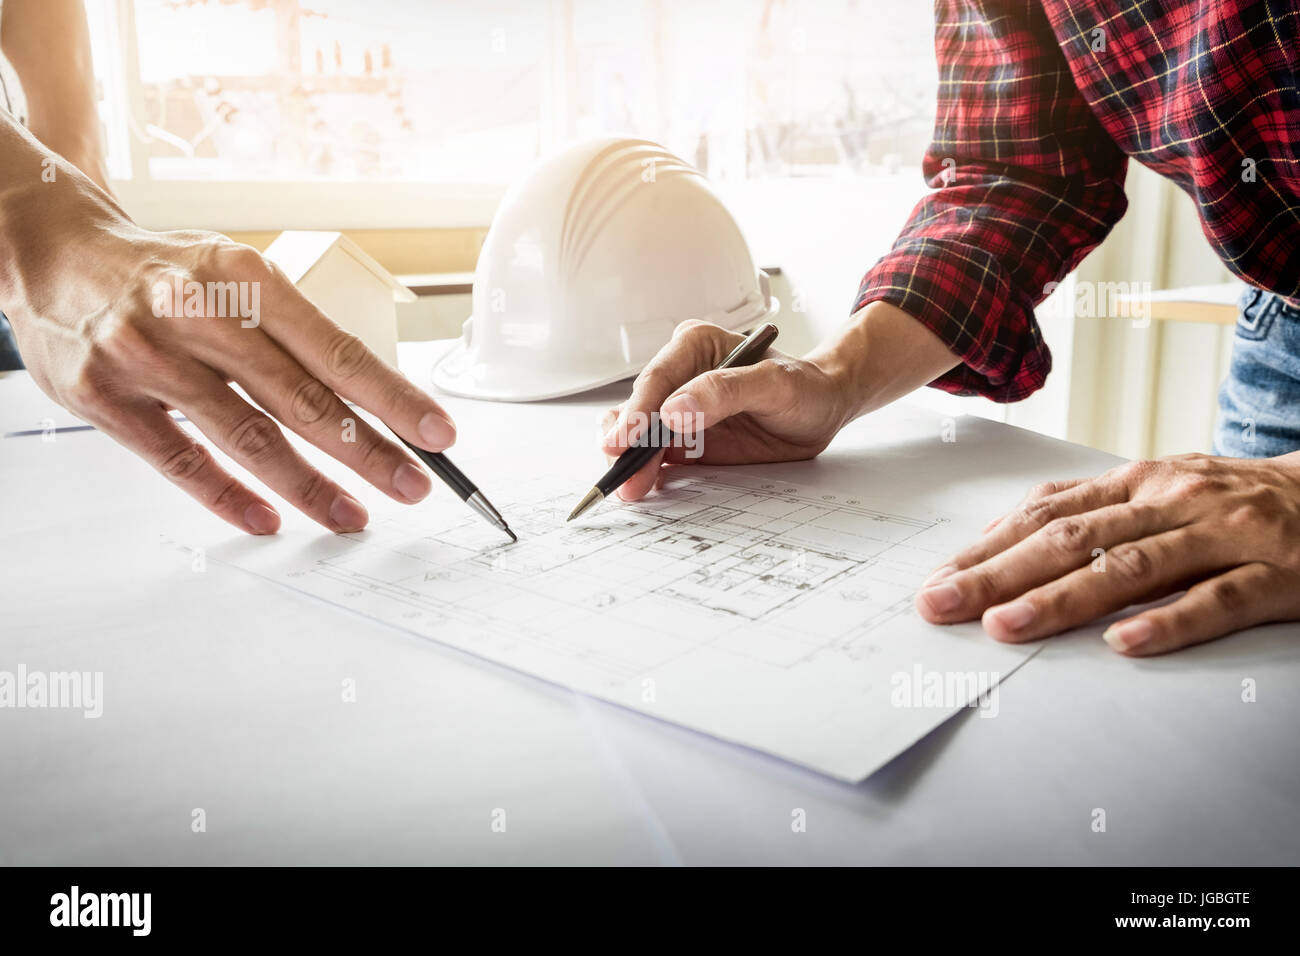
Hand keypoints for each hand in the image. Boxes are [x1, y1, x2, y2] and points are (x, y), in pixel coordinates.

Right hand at [7, 173, 455, 534]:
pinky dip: (229, 496)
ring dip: (309, 486)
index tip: (436, 434)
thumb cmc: (164, 273)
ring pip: (247, 437)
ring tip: (352, 514)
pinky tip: (269, 518)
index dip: (393, 399)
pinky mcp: (106, 399)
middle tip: (411, 486)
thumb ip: (293, 334)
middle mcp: (198, 315)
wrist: (53, 252)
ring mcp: (148, 358)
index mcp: (243, 279)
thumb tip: (371, 402)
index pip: (337, 350)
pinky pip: (181, 461)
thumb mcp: (235, 277)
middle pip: (301, 399)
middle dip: (367, 451)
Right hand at [598, 320, 854, 499]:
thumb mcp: (774, 384)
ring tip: (629, 486)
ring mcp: (678, 408)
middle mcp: (681, 375)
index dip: (636, 411)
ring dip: (630, 460)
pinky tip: (641, 485)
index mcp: (696, 346)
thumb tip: (675, 410)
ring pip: (637, 433)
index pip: (657, 379)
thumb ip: (725, 391)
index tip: (624, 439)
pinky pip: (653, 454)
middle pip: (639, 409)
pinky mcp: (683, 438)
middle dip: (627, 443)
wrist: (822, 408)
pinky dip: (644, 470)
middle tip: (623, 475)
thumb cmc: (804, 387)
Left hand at [915, 453, 1299, 654]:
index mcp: (1137, 483)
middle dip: (998, 575)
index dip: (987, 550)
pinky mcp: (1276, 575)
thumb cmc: (1233, 500)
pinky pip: (1217, 600)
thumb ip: (1087, 507)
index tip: (938, 582)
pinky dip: (1170, 621)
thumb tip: (1003, 530)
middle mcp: (1172, 502)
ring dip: (1062, 599)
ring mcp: (1224, 536)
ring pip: (1131, 567)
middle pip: (1071, 541)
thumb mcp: (1157, 488)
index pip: (1045, 516)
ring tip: (1008, 626)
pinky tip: (1126, 643)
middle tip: (944, 606)